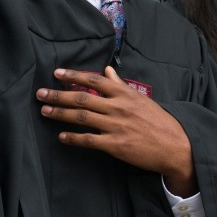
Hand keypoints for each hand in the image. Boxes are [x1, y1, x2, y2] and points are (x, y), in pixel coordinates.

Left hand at [37, 66, 196, 195]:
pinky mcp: (116, 145)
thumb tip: (106, 70)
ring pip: (82, 117)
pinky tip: (62, 136)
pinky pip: (89, 140)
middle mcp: (118, 107)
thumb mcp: (141, 99)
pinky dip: (73, 138)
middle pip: (82, 98)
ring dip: (60, 113)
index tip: (57, 74)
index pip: (94, 80)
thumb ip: (120, 85)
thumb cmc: (159, 121)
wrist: (176, 145)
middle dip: (58, 95)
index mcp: (125, 94)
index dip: (73, 76)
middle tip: (40, 94)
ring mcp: (116, 126)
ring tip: (44, 111)